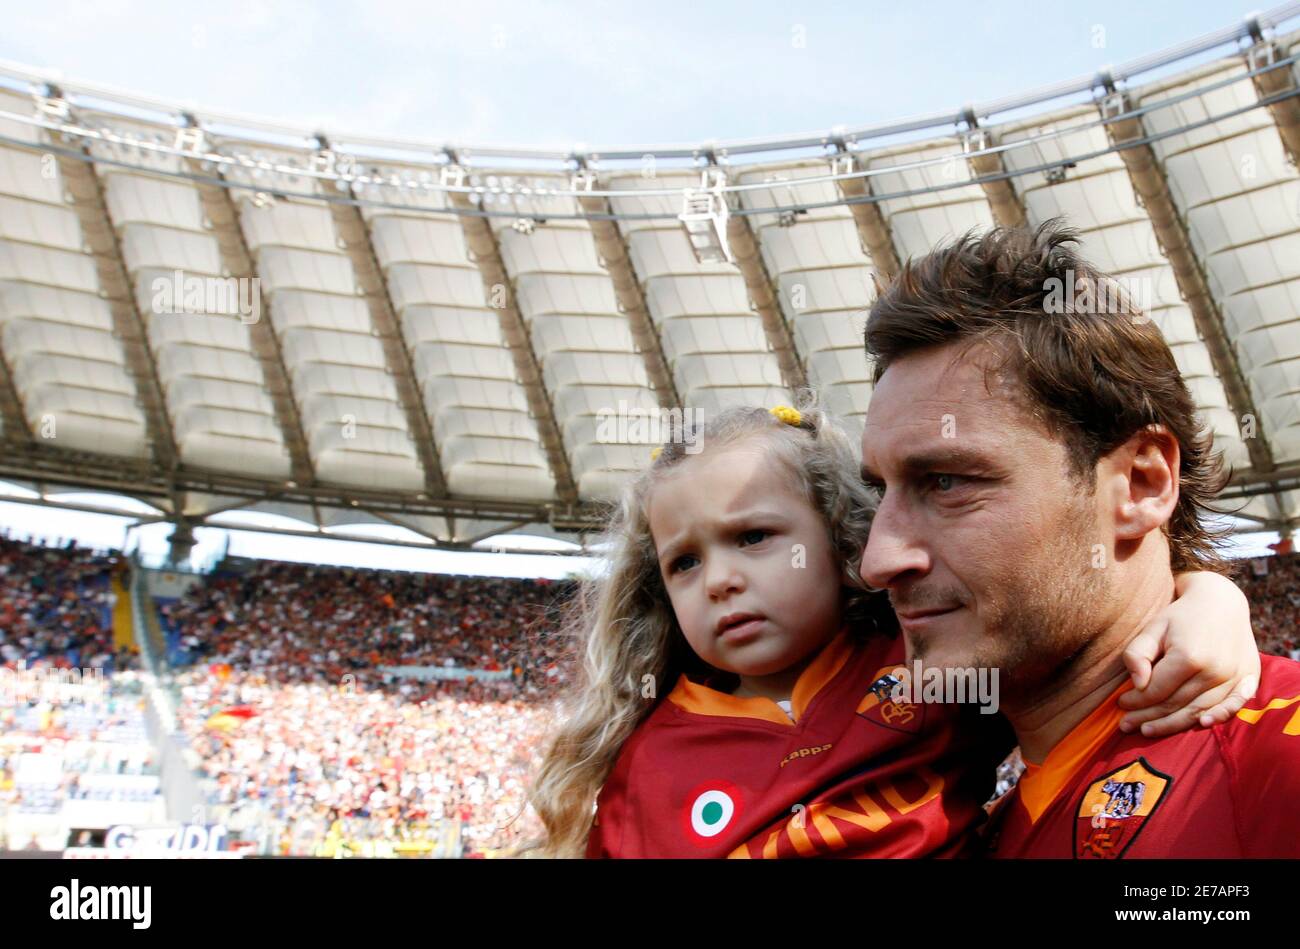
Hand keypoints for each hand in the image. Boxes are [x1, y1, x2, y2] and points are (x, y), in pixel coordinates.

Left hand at [1118, 571, 1259, 736]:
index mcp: (1188, 657)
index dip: (1135, 701)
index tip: (1120, 704)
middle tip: (1126, 725)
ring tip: (1147, 730)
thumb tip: (1137, 684)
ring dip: (1172, 725)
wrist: (1221, 602)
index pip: (1156, 691)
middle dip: (1147, 718)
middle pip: (1175, 705)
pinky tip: (1200, 725)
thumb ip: (1137, 654)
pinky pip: (1233, 706)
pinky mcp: (1249, 678)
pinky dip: (1218, 718)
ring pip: (1198, 711)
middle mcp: (1215, 670)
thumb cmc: (1180, 617)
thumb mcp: (1152, 628)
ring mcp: (1234, 676)